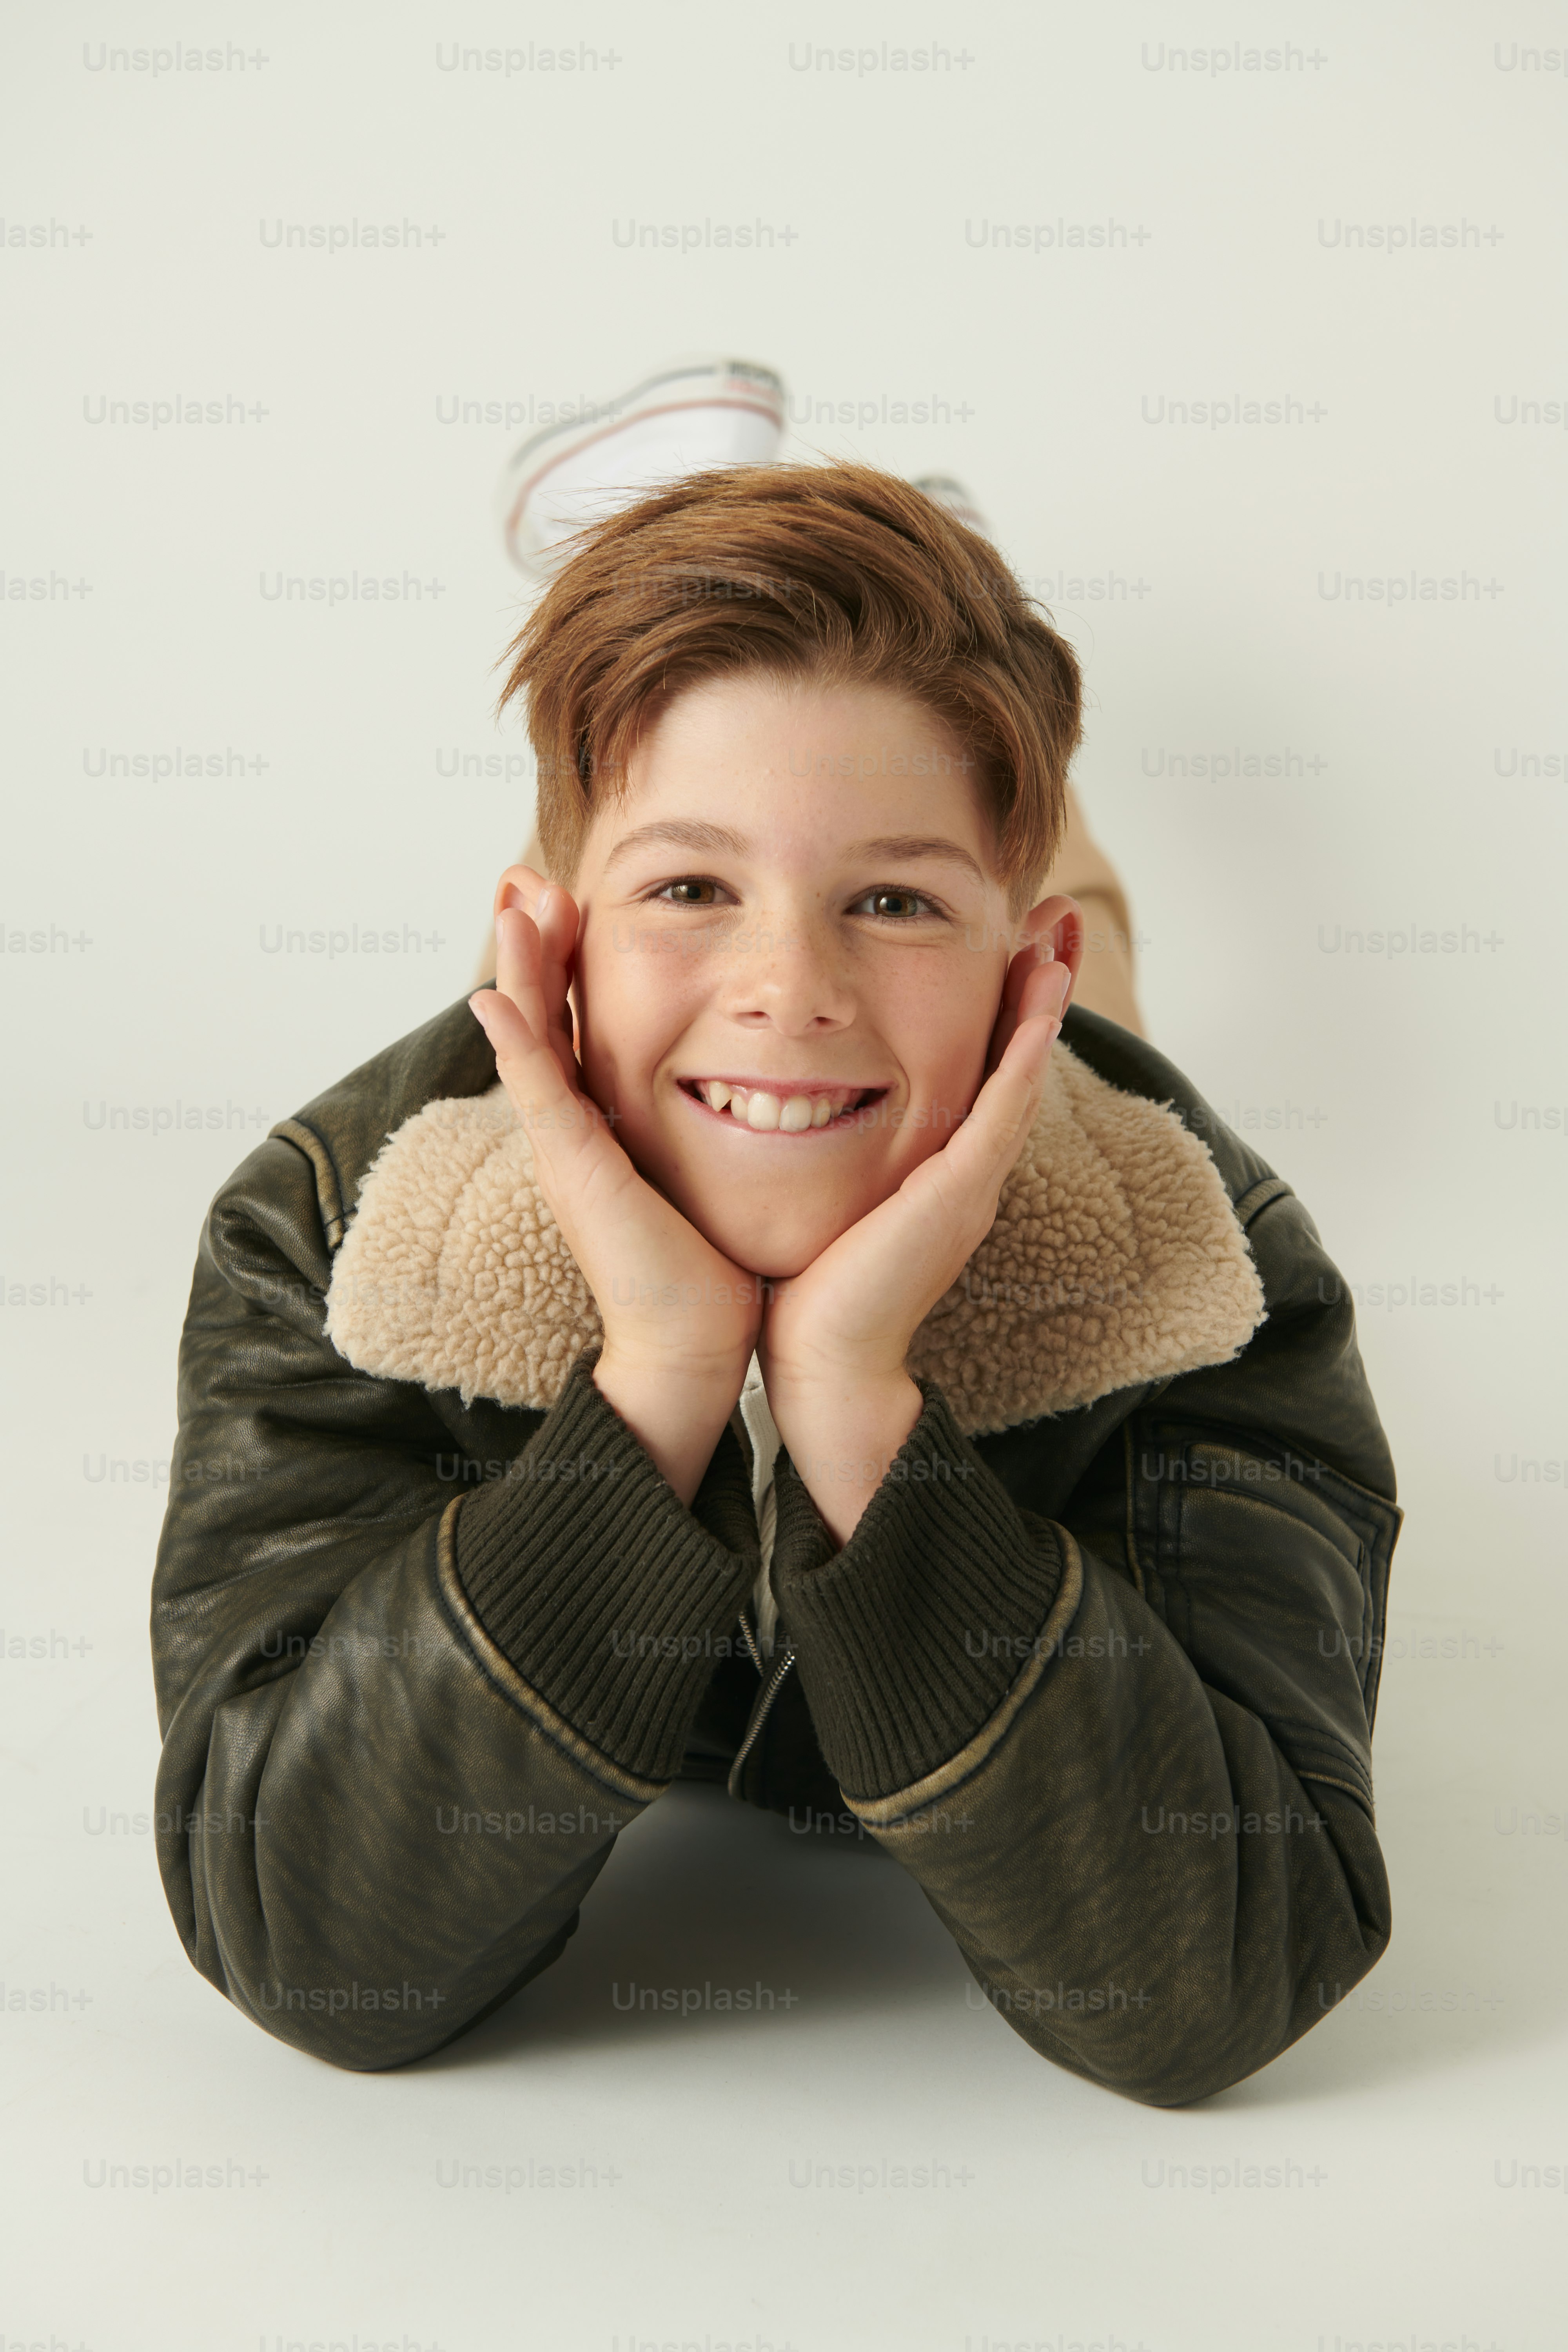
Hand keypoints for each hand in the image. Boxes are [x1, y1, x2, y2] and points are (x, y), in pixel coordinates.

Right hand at [469, 878, 760, 1501]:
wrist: (695, 1345)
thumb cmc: (709, 1264)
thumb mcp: (701, 1170)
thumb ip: (706, 1123)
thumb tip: (746, 1079)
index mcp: (603, 1126)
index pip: (575, 1024)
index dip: (564, 963)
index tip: (565, 900)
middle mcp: (574, 1130)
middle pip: (542, 1017)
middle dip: (533, 945)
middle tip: (524, 877)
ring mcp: (567, 1150)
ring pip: (530, 1040)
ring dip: (518, 968)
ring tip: (513, 901)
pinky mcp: (576, 1172)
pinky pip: (539, 1094)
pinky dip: (514, 1044)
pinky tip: (492, 998)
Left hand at [759, 951, 1072, 1544]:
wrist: (823, 1364)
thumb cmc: (812, 1286)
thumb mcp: (834, 1193)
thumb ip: (836, 1149)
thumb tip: (797, 1099)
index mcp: (940, 1170)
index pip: (982, 1073)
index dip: (1003, 1010)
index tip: (1010, 944)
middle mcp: (966, 1173)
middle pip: (1015, 1063)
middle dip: (1037, 991)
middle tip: (1052, 921)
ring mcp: (970, 1184)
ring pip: (1019, 1078)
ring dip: (1042, 1008)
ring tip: (1053, 940)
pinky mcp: (958, 1197)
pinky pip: (1001, 1114)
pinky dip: (1022, 1059)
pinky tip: (1038, 1011)